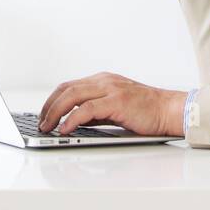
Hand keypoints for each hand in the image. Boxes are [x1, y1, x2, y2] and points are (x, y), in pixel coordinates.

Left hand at [38, 72, 186, 136]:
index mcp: (102, 80)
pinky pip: (87, 109)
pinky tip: (65, 128)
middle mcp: (104, 81)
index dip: (52, 100)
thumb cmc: (145, 111)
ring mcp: (110, 89)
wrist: (168, 109)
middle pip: (66, 88)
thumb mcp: (115, 107)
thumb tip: (73, 122)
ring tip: (47, 127)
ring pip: (73, 96)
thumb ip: (95, 111)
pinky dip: (72, 118)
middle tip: (40, 123)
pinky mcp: (117, 101)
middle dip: (49, 106)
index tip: (43, 114)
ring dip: (55, 112)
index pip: (69, 85)